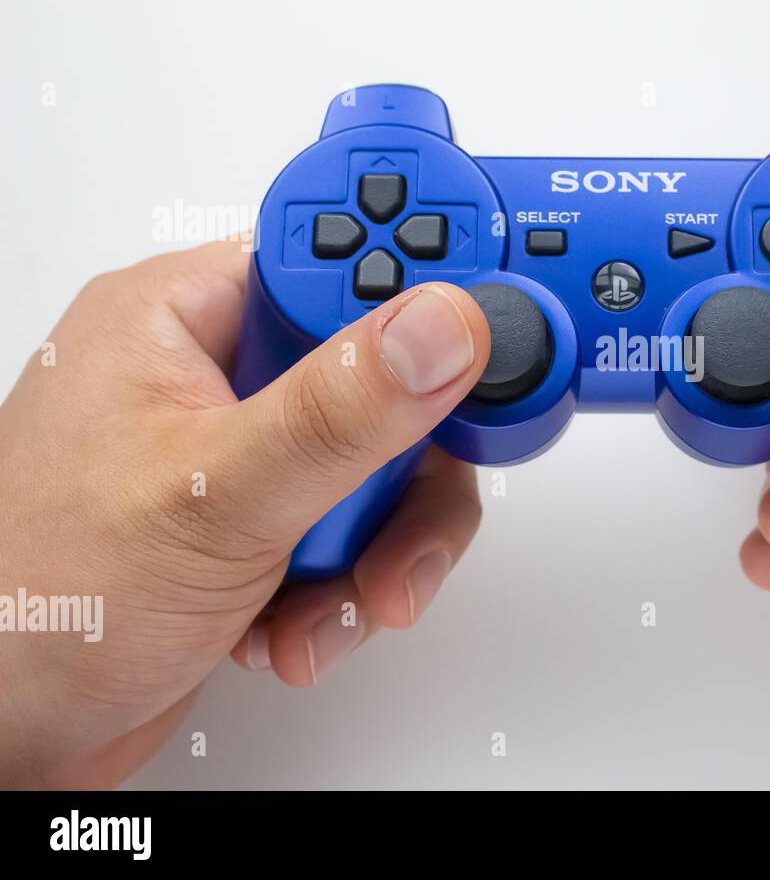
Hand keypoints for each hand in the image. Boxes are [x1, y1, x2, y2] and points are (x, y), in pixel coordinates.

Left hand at [0, 239, 489, 787]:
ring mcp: (243, 455)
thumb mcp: (212, 495)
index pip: (335, 259)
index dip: (422, 287)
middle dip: (406, 465)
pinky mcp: (261, 523)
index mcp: (181, 319)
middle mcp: (217, 377)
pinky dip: (346, 588)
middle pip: (384, 374)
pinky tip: (295, 626)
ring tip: (345, 594)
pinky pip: (357, 529)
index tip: (496, 326)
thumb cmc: (34, 601)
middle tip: (415, 500)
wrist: (4, 734)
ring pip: (383, 464)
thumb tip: (441, 328)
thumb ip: (339, 412)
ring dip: (380, 547)